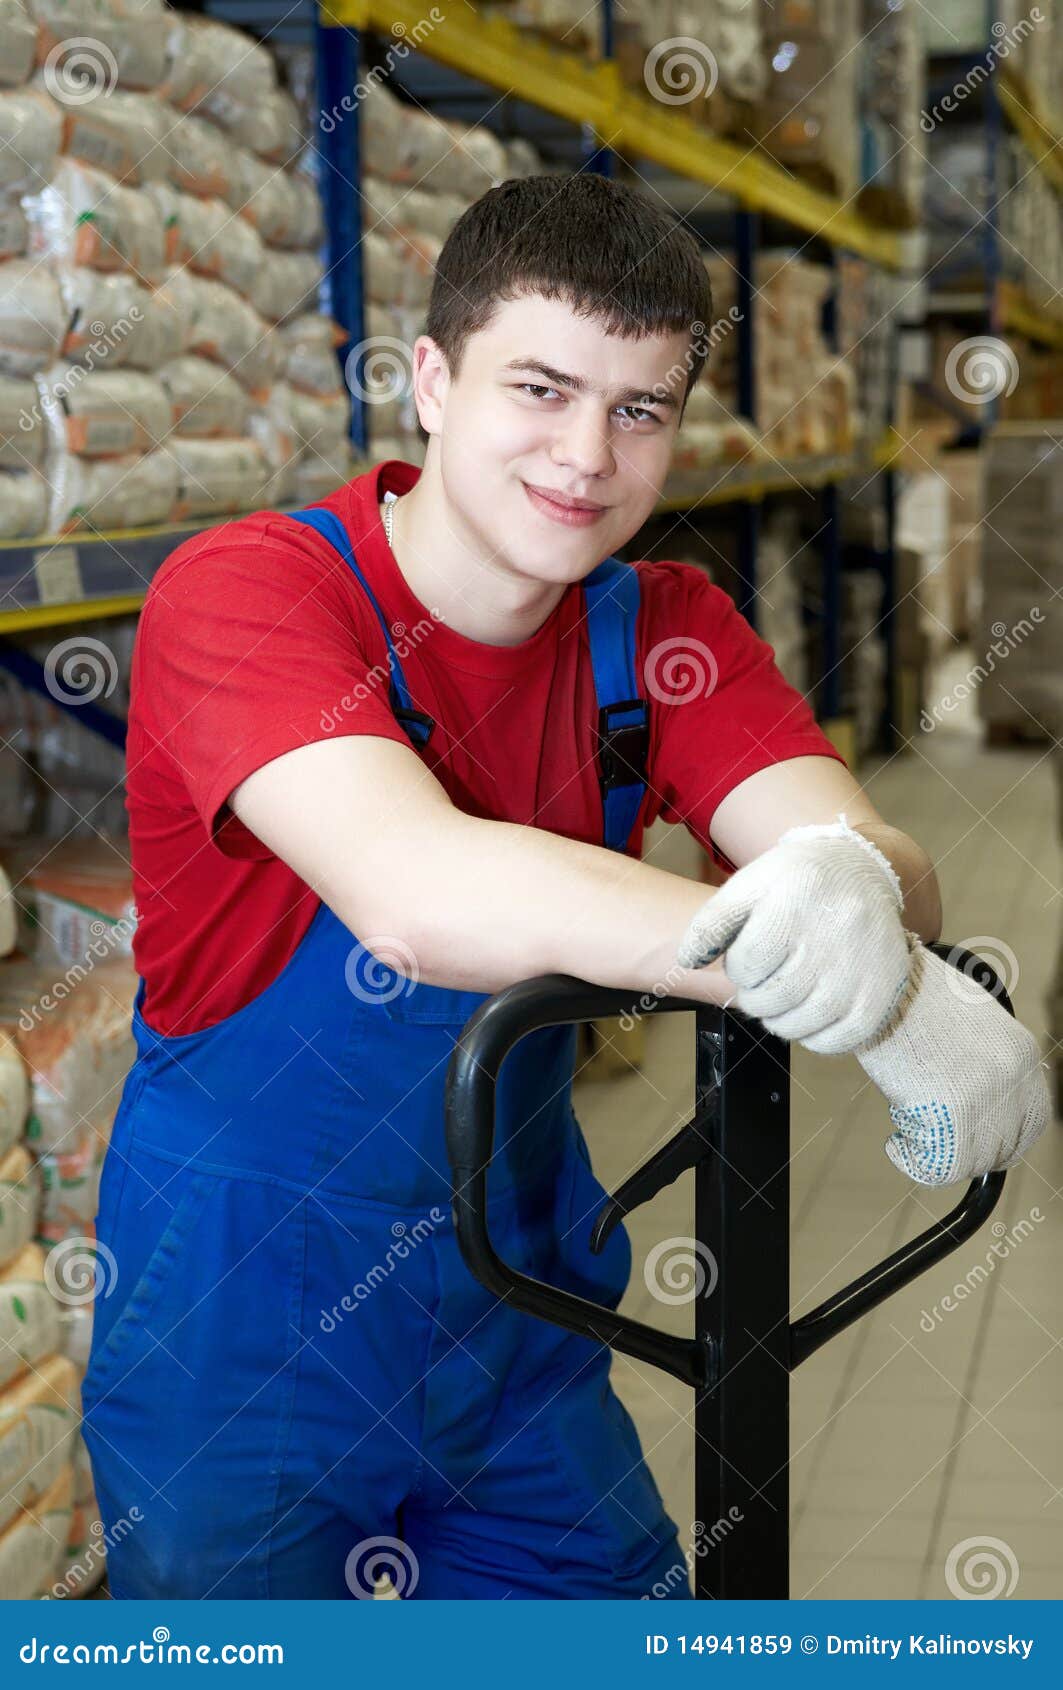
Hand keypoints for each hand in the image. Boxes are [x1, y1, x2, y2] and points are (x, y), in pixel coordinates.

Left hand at [677, 816, 912, 1054]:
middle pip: (773, 996)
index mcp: (796, 899)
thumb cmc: (796, 882)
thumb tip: (687, 963)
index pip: (748, 961)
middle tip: (763, 984)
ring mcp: (863, 966)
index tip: (749, 958)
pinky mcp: (883, 992)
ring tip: (782, 999)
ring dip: (779, 1020)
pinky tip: (811, 1013)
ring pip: (802, 1023)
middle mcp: (835, 932)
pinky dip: (816, 1038)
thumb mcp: (749, 884)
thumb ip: (711, 921)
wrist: (864, 870)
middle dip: (755, 997)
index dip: (738, 968)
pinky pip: (839, 1039)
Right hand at [856, 941, 1049, 1186]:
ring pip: (970, 1161)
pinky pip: (938, 1165)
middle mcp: (1013, 1080)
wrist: (888, 984)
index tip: (974, 1142)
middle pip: (1002, 1148)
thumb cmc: (913, 993)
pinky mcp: (954, 1114)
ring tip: (907, 1127)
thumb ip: (980, 1056)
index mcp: (1020, 1054)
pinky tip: (897, 1143)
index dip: (1002, 1140)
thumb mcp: (968, 1020)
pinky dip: (913, 1160)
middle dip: (966, 1153)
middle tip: (932, 1142)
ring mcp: (986, 1098)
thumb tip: (964, 1090)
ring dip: (936, 1153)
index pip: (1032, 1120)